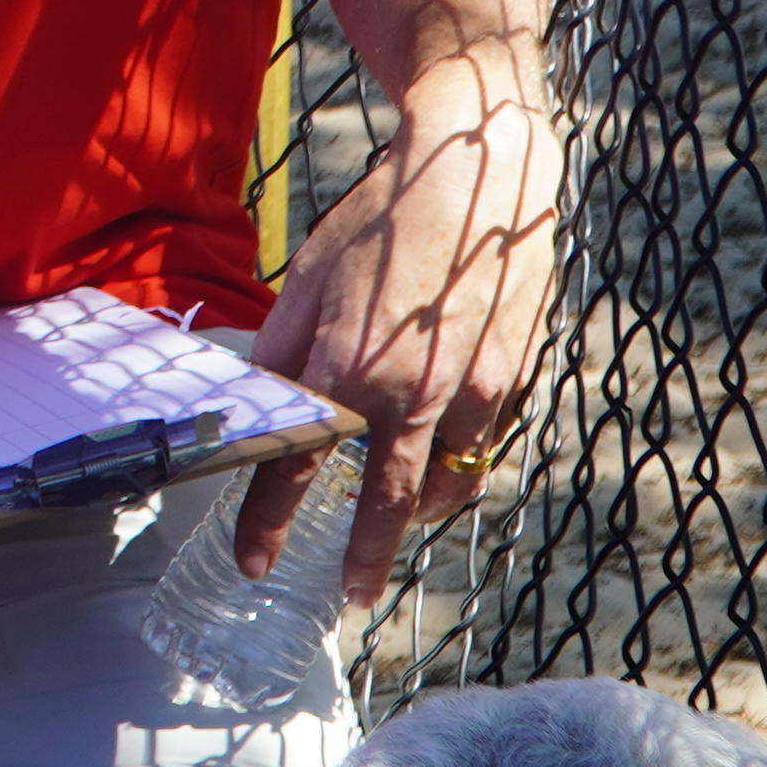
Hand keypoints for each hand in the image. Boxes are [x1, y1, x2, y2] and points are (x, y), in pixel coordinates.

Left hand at [236, 74, 564, 605]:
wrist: (477, 172)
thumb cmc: (380, 221)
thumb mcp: (307, 280)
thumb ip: (284, 355)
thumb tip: (263, 412)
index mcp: (347, 368)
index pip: (296, 468)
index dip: (268, 520)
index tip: (253, 561)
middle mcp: (412, 393)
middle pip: (388, 502)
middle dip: (365, 556)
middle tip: (349, 594)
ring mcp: (472, 391)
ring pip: (448, 480)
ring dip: (420, 508)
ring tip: (397, 518)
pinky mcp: (513, 379)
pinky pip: (483, 444)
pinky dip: (460, 461)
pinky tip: (443, 455)